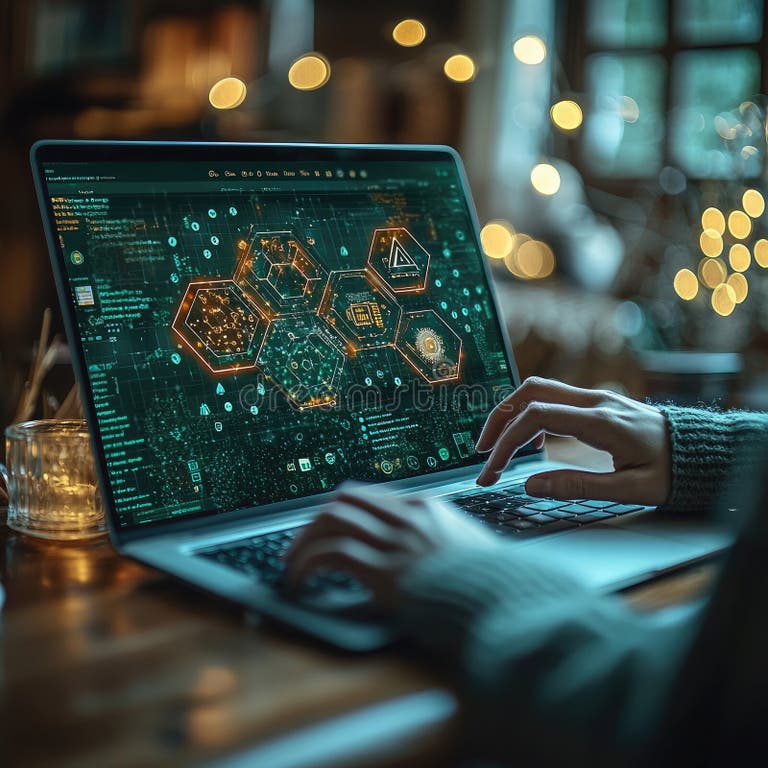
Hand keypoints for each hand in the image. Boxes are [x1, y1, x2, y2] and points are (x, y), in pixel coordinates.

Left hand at [283, 482, 495, 606]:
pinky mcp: (385, 571)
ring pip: (331, 520)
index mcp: (425, 508)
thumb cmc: (492, 583)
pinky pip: (331, 555)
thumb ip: (438, 537)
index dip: (338, 512)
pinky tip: (300, 580)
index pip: (368, 496)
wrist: (506, 602)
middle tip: (300, 545)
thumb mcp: (466, 546)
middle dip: (315, 521)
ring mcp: (396, 542)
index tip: (324, 531)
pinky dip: (307, 564)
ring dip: (303, 541)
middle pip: (343, 500)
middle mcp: (407, 518)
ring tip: (291, 564)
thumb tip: (418, 547)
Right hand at [475, 377, 670, 505]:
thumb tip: (531, 486)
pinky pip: (552, 398)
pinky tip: (528, 442)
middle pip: (529, 392)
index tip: (491, 471)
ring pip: (537, 390)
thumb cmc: (673, 471)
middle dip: (498, 419)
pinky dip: (529, 414)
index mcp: (601, 421)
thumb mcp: (631, 489)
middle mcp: (594, 401)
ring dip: (510, 413)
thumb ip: (578, 486)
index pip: (536, 418)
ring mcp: (595, 397)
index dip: (505, 442)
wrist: (702, 450)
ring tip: (496, 447)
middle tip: (481, 452)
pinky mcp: (595, 403)